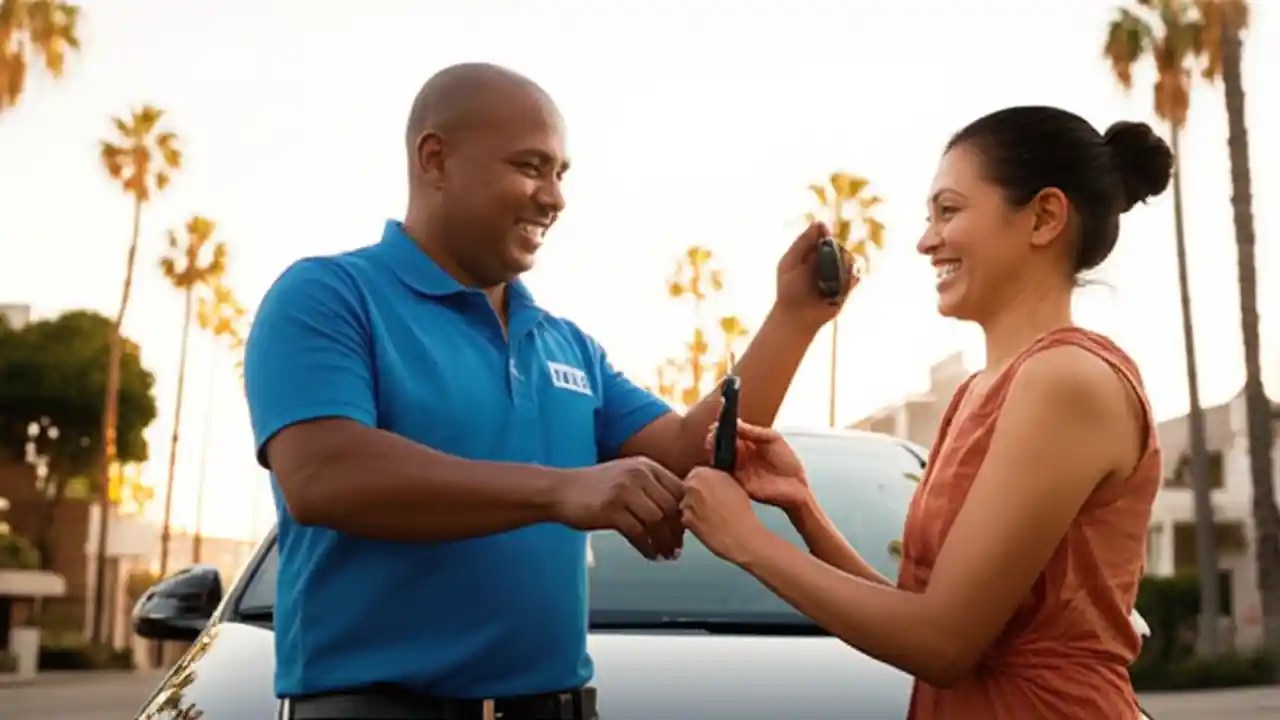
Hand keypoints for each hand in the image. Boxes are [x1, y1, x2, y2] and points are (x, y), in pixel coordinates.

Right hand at [555, 457, 684, 560]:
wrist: (560, 490)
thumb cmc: (594, 488)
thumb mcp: (625, 476)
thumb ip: (649, 487)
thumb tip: (677, 511)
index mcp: (645, 465)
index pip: (678, 488)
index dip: (685, 512)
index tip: (685, 529)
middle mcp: (637, 474)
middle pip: (670, 506)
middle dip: (677, 531)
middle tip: (678, 547)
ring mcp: (624, 491)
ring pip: (656, 521)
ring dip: (664, 542)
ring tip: (667, 554)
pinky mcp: (611, 510)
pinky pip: (638, 533)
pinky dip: (647, 547)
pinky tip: (650, 554)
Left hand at [680, 467, 767, 564]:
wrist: (739, 534)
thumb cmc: (740, 509)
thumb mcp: (732, 482)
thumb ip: (716, 477)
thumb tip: (710, 479)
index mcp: (702, 472)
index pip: (697, 473)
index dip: (704, 482)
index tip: (710, 489)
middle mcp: (690, 485)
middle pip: (688, 487)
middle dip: (696, 494)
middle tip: (709, 503)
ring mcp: (685, 503)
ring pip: (686, 502)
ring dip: (693, 507)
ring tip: (709, 515)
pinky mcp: (684, 520)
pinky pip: (686, 517)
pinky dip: (693, 520)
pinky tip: (706, 524)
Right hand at [705, 420, 811, 511]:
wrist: (797, 486)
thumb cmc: (787, 461)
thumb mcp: (773, 439)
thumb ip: (754, 432)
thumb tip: (735, 422)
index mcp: (747, 442)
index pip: (729, 432)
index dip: (722, 427)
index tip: (718, 422)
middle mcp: (739, 455)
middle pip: (720, 444)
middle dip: (714, 437)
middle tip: (713, 433)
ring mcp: (737, 468)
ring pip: (719, 457)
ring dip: (714, 450)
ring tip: (714, 442)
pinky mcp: (737, 482)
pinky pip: (723, 473)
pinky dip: (719, 465)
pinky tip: (720, 457)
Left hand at [774, 220, 860, 330]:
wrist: (796, 317)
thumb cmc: (789, 290)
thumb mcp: (790, 263)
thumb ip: (802, 243)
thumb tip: (820, 223)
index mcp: (811, 253)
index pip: (824, 236)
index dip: (826, 234)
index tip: (825, 237)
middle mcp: (826, 262)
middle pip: (839, 246)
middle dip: (836, 251)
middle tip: (827, 262)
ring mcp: (837, 274)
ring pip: (850, 260)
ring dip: (844, 264)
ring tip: (832, 276)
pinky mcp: (846, 288)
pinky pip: (855, 277)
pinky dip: (850, 278)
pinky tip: (841, 283)